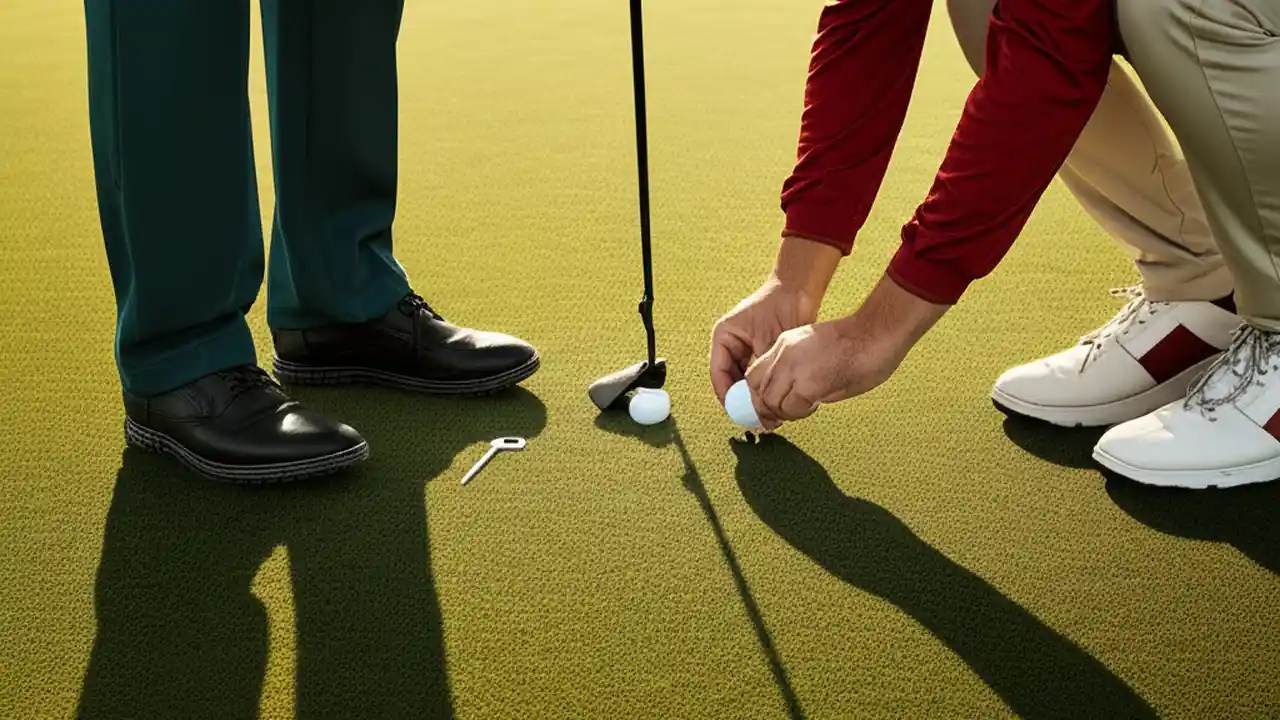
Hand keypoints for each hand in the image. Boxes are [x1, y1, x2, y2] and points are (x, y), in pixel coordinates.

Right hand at [709, 237, 839, 404]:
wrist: (798, 289)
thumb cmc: (780, 305)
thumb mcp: (767, 341)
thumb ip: (761, 369)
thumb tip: (760, 399)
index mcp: (723, 337)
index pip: (718, 374)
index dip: (728, 397)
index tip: (740, 412)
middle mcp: (730, 345)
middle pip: (730, 381)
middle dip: (742, 400)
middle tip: (757, 418)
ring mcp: (744, 350)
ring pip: (744, 381)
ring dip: (754, 396)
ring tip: (769, 413)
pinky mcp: (758, 353)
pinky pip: (757, 376)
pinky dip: (764, 388)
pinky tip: (775, 400)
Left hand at [746, 274, 947, 427]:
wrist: (878, 333)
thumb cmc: (861, 343)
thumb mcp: (819, 351)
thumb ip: (802, 372)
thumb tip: (799, 398)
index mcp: (785, 344)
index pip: (755, 375)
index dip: (761, 395)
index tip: (773, 406)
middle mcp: (783, 354)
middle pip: (757, 390)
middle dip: (767, 408)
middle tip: (786, 415)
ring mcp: (793, 368)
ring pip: (770, 402)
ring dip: (785, 412)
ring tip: (807, 408)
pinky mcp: (807, 383)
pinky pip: (790, 409)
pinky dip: (799, 414)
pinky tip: (816, 406)